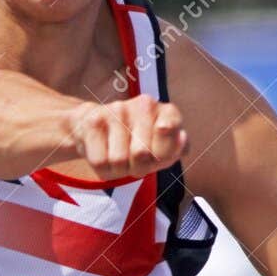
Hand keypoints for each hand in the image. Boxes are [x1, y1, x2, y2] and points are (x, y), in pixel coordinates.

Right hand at [70, 95, 186, 180]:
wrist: (95, 127)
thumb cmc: (136, 143)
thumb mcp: (161, 150)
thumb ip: (176, 149)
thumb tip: (182, 139)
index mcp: (167, 112)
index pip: (171, 129)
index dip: (164, 152)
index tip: (157, 156)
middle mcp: (145, 105)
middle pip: (142, 155)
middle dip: (137, 168)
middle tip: (134, 163)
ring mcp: (118, 110)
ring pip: (119, 161)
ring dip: (119, 170)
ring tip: (119, 158)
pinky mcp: (94, 120)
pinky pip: (100, 162)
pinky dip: (102, 169)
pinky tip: (104, 155)